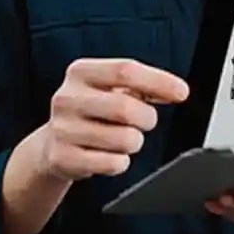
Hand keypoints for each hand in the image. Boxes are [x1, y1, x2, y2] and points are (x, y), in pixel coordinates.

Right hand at [36, 58, 187, 182]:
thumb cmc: (91, 112)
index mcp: (80, 72)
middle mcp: (67, 98)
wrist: (52, 144)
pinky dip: (120, 162)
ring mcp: (62, 129)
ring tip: (123, 138)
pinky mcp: (63, 158)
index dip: (158, 81)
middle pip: (126, 107)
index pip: (124, 71)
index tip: (182, 92)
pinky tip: (109, 155)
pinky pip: (112, 163)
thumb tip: (176, 91)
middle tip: (145, 121)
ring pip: (124, 139)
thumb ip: (141, 86)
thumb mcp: (108, 88)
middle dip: (147, 118)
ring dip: (134, 142)